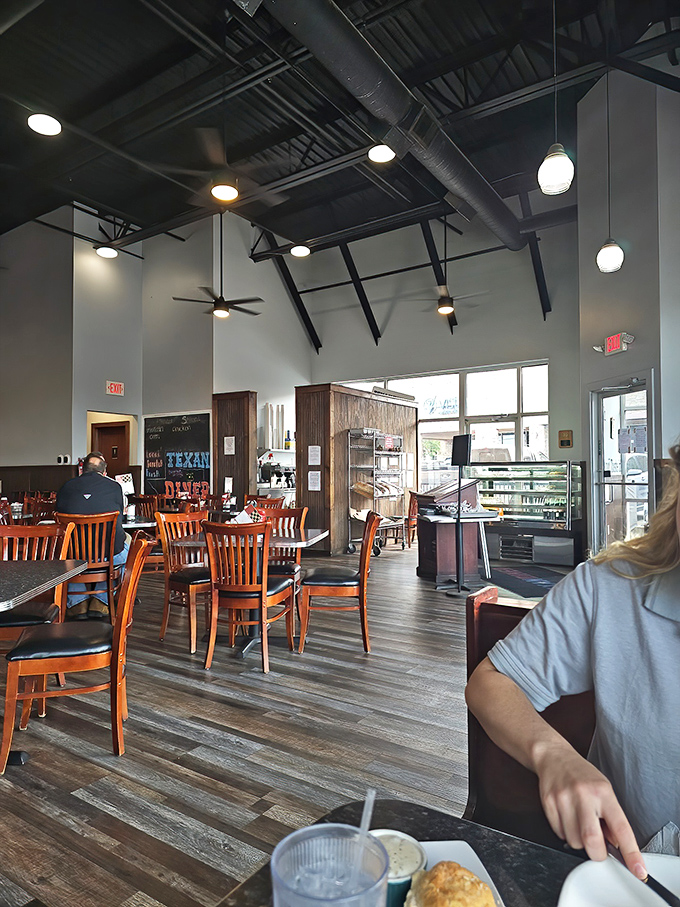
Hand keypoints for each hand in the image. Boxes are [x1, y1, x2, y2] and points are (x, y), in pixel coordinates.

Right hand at [534, 744, 645, 877]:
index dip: (631, 853)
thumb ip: (611, 817)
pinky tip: (567, 817)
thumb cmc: (581, 774)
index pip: (621, 828)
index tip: (638, 869)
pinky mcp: (548, 803)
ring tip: (579, 822)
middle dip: (597, 852)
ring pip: (574, 841)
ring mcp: (564, 799)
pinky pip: (559, 834)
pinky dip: (566, 833)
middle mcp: (583, 795)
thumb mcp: (604, 789)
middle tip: (598, 847)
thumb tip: (617, 846)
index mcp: (603, 792)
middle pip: (592, 840)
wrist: (554, 756)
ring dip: (580, 841)